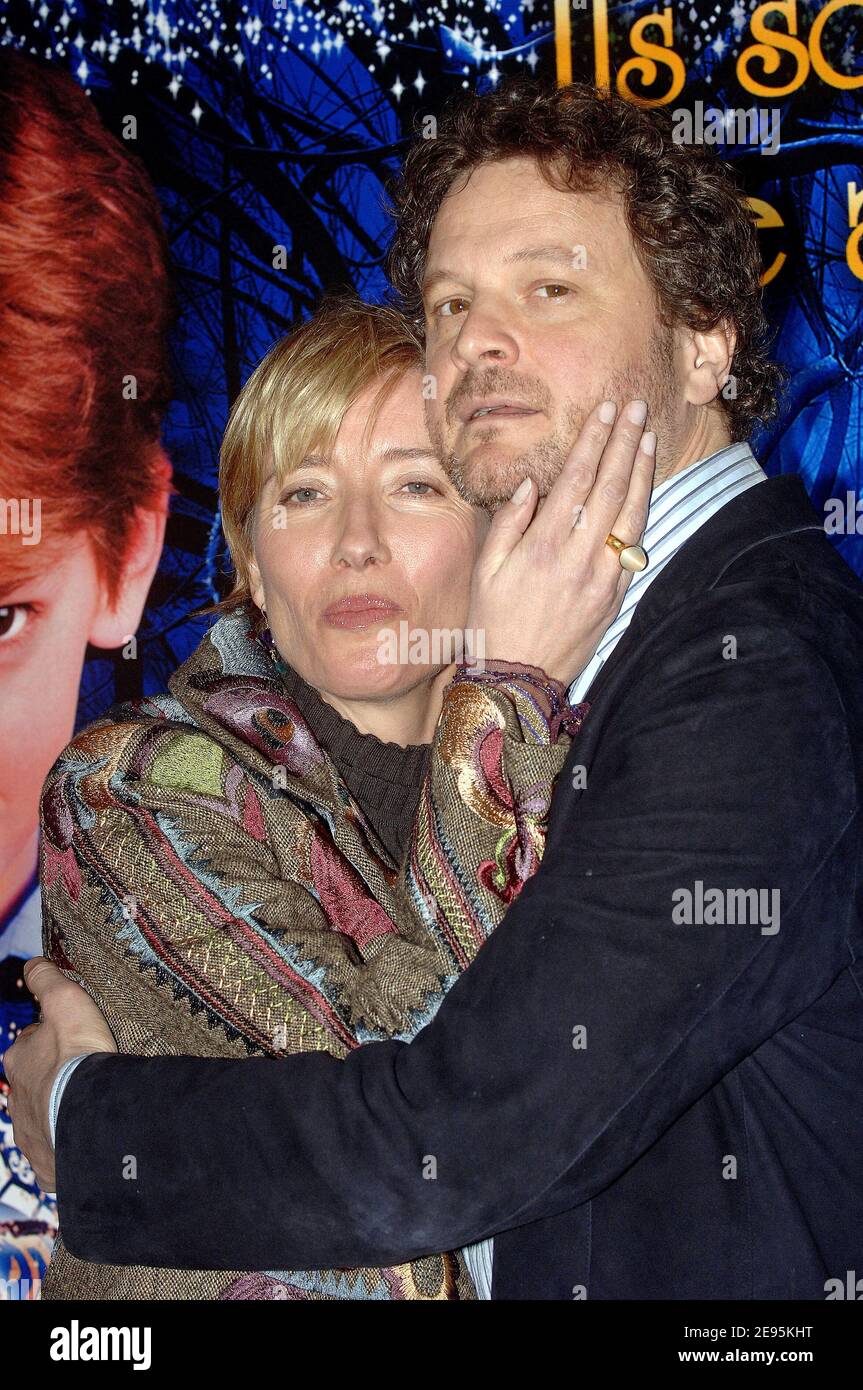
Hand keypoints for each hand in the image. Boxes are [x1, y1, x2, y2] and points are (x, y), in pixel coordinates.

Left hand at [3, 958, 116, 1191]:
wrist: (90, 1119)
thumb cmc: (76, 1058)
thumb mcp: (65, 1002)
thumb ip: (47, 980)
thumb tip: (33, 963)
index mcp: (18, 1061)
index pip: (30, 1045)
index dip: (51, 1040)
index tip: (72, 1040)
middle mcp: (17, 1100)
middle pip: (34, 1084)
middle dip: (52, 1080)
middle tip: (83, 1076)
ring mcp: (30, 1135)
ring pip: (42, 1119)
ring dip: (59, 1114)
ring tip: (90, 1108)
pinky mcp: (48, 1165)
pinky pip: (57, 1154)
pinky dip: (69, 1146)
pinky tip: (89, 1139)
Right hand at [466, 399, 655, 685]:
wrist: (519, 680)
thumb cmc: (493, 623)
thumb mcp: (486, 570)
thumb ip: (510, 522)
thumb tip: (533, 483)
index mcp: (542, 546)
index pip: (577, 479)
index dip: (595, 440)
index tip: (607, 410)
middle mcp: (578, 557)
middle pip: (610, 487)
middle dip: (625, 442)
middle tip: (636, 408)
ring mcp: (602, 577)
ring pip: (631, 513)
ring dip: (642, 471)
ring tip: (649, 437)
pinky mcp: (615, 596)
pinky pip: (634, 546)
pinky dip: (643, 512)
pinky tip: (646, 488)